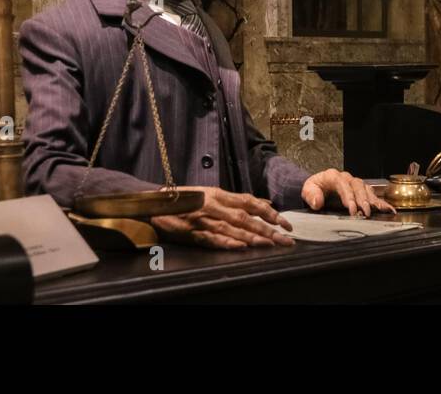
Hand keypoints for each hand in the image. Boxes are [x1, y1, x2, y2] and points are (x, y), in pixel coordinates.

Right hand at [150, 186, 294, 249]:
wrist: (154, 204)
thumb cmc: (185, 199)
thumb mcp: (212, 194)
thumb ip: (238, 200)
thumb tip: (265, 204)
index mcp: (219, 194)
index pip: (250, 202)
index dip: (269, 212)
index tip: (285, 222)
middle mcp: (214, 205)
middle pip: (246, 217)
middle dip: (268, 228)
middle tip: (286, 238)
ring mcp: (203, 220)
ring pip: (233, 228)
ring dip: (253, 237)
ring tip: (271, 244)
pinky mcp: (193, 233)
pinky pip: (214, 239)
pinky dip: (228, 242)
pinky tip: (241, 247)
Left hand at [301, 169, 394, 216]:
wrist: (317, 188)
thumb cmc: (313, 189)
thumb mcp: (307, 191)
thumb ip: (311, 195)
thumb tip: (317, 201)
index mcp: (332, 176)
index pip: (343, 185)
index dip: (348, 196)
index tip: (352, 209)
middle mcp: (346, 178)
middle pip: (357, 186)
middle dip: (362, 200)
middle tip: (365, 212)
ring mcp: (354, 184)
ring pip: (366, 189)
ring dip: (373, 200)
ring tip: (379, 210)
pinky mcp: (360, 190)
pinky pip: (372, 194)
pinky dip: (380, 201)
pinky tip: (388, 209)